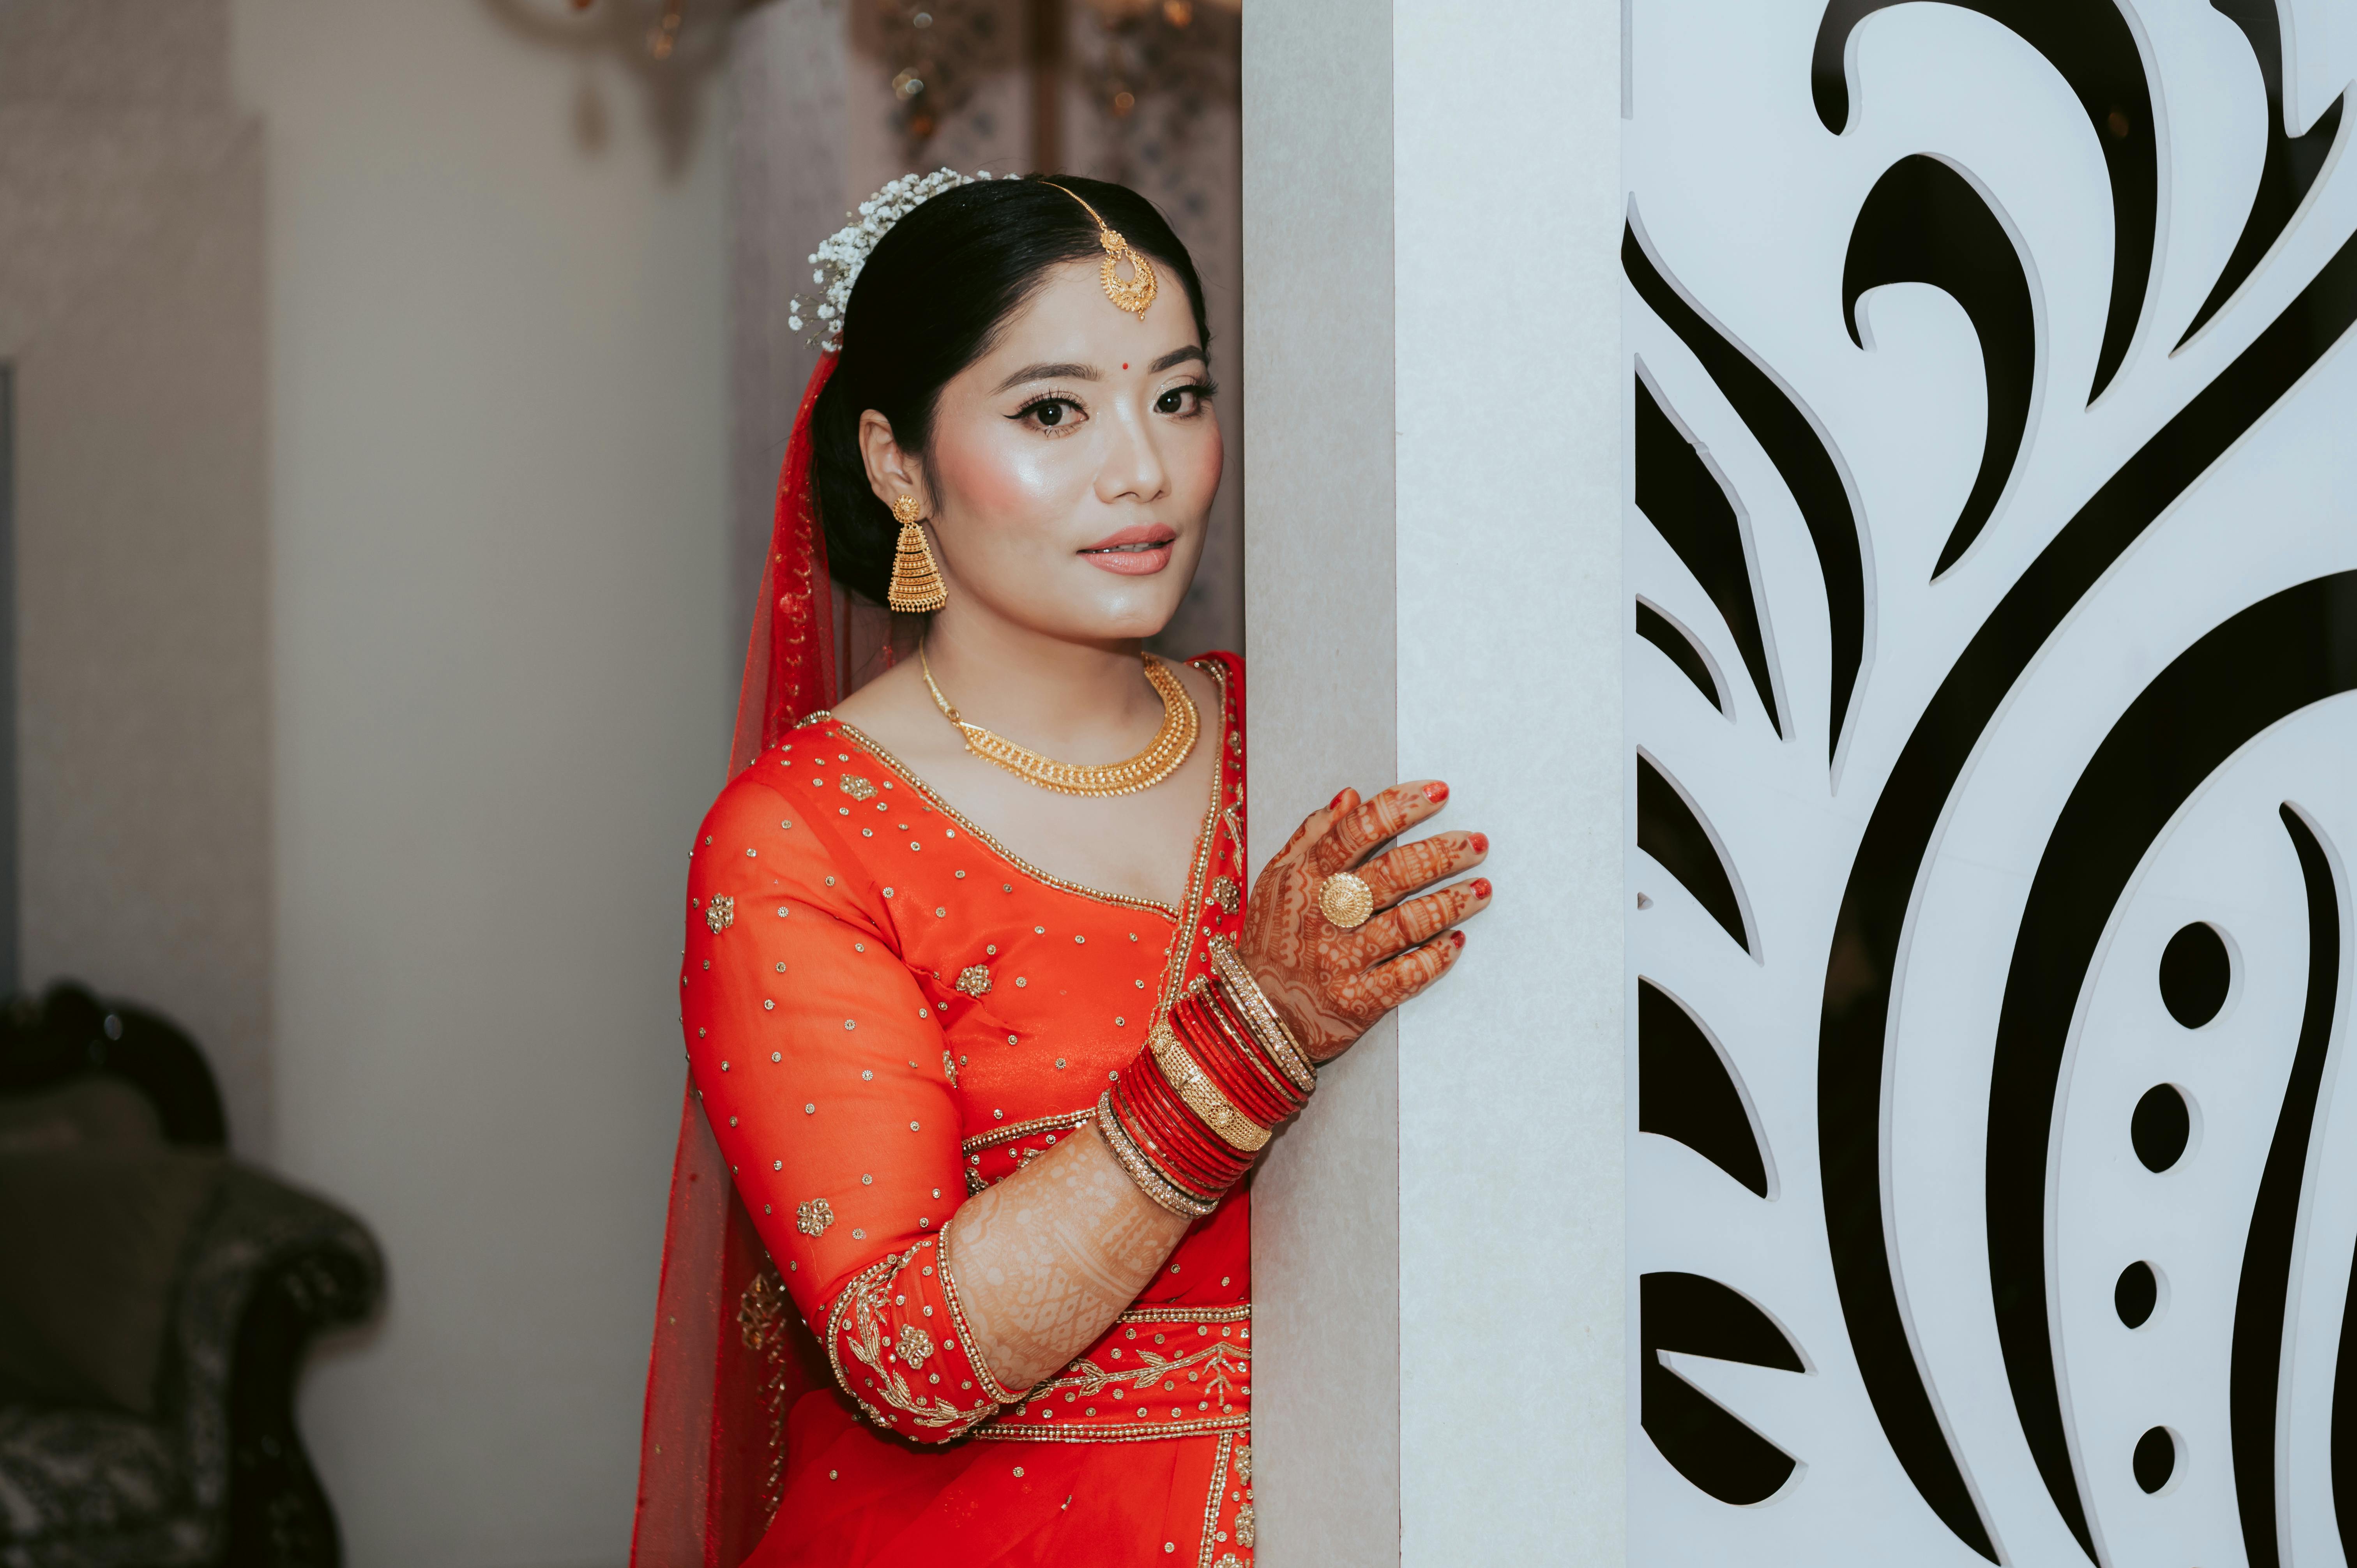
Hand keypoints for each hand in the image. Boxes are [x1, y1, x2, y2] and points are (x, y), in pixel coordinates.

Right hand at [1236, 782, 1490, 1063]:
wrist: (1255, 1016)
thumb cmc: (1272, 939)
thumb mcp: (1277, 879)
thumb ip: (1313, 835)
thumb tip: (1351, 795)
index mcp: (1305, 877)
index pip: (1356, 830)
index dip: (1400, 806)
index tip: (1439, 792)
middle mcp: (1324, 914)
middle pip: (1391, 873)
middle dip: (1440, 854)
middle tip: (1477, 842)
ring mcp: (1342, 960)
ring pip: (1407, 923)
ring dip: (1451, 903)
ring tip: (1483, 888)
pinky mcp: (1358, 1001)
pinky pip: (1407, 976)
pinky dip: (1436, 957)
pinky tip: (1458, 941)